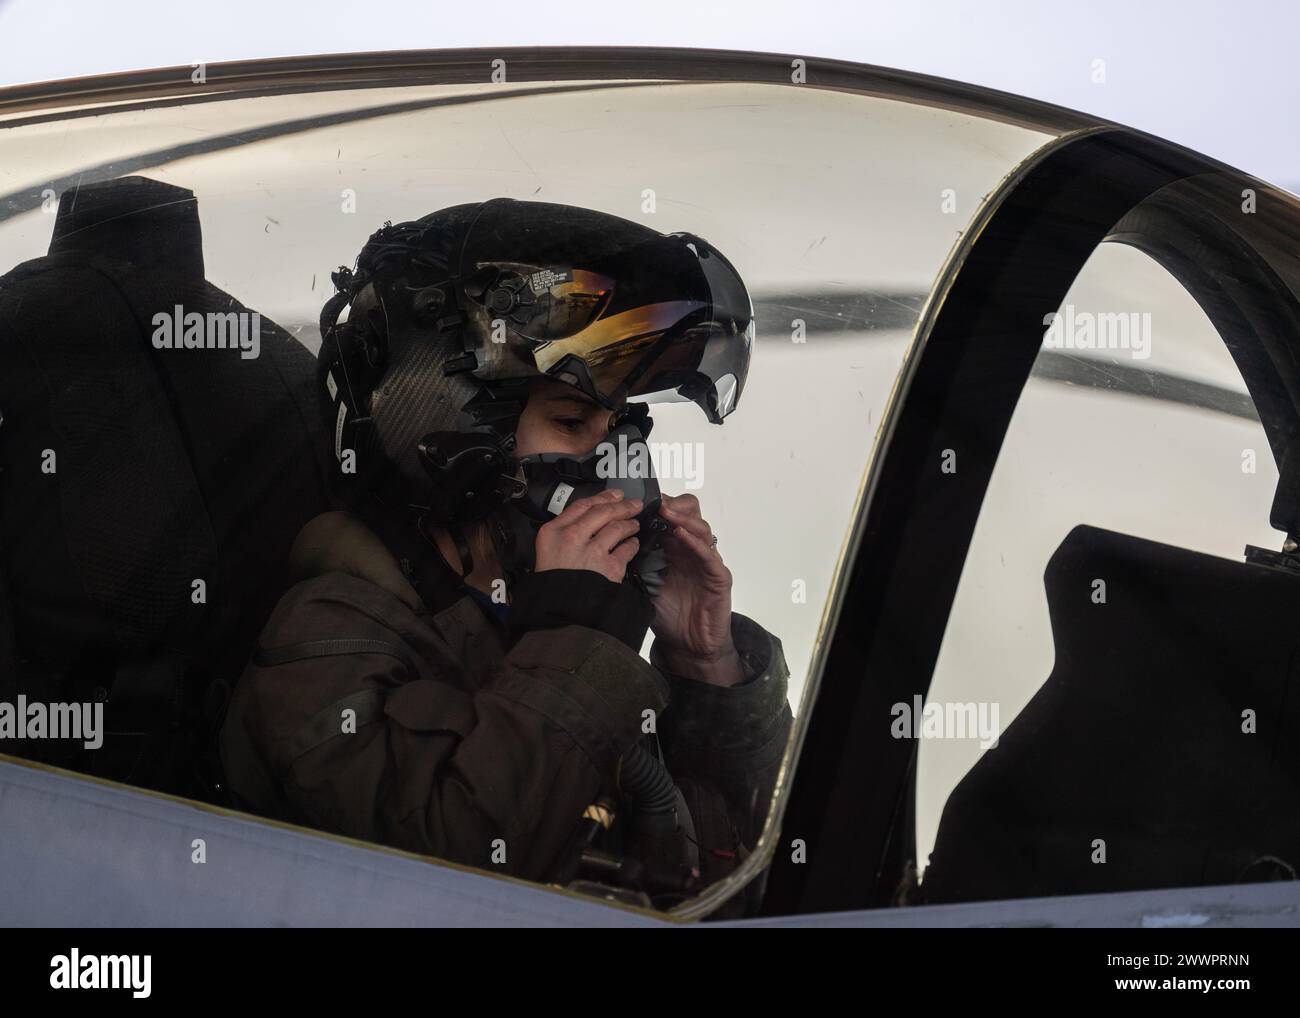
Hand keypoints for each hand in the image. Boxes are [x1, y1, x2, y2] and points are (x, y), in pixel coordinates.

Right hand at [534, 489, 643, 582]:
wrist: (559, 609)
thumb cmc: (552, 582)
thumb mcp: (546, 550)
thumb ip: (564, 531)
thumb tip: (588, 517)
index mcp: (553, 531)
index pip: (582, 506)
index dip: (603, 497)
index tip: (615, 494)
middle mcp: (572, 537)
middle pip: (603, 512)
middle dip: (622, 506)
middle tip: (634, 504)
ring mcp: (592, 552)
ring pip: (618, 528)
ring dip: (629, 524)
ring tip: (634, 525)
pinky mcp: (608, 568)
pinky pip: (626, 549)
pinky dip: (632, 545)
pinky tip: (633, 544)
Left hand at [651, 493, 743, 686]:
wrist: (688, 646)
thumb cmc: (669, 616)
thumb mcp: (643, 584)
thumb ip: (634, 563)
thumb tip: (611, 542)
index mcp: (674, 550)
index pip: (670, 518)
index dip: (657, 507)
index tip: (638, 500)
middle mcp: (693, 551)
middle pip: (691, 515)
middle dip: (675, 505)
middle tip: (655, 502)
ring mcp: (708, 562)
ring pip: (701, 528)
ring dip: (682, 517)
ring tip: (665, 511)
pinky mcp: (719, 577)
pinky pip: (709, 554)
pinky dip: (695, 542)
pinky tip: (680, 534)